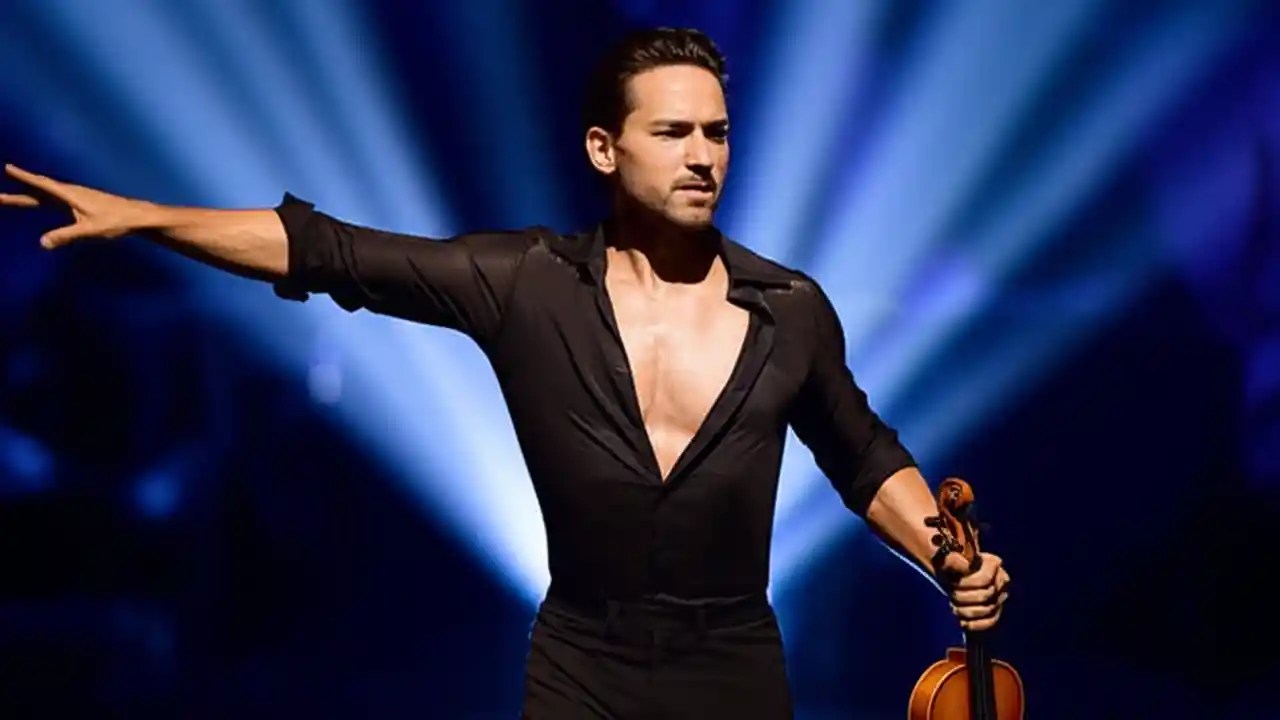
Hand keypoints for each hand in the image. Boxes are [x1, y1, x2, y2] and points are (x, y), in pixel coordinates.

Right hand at [2, 163, 149, 248]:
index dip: (24, 177)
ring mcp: (77, 197)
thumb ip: (65, 235)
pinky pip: (56, 197)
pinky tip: (43, 200)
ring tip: (13, 197)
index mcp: (70, 195)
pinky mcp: (82, 202)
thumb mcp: (89, 230)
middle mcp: (71, 193)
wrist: (137, 216)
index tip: (7, 167)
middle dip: (18, 192)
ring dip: (29, 192)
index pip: (41, 185)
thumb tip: (42, 242)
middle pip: (39, 190)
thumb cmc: (115, 221)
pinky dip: (43, 196)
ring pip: (47, 193)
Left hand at [939, 551, 1008, 631]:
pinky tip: (962, 623)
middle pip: (985, 596)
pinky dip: (976, 624)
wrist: (951, 576)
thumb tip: (964, 567)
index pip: (983, 580)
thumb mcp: (947, 560)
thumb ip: (953, 561)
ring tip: (954, 608)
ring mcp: (1000, 596)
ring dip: (967, 611)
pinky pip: (991, 621)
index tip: (951, 583)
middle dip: (964, 598)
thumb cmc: (949, 567)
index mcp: (992, 563)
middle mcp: (1001, 579)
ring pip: (988, 609)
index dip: (965, 584)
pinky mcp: (996, 610)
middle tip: (951, 596)